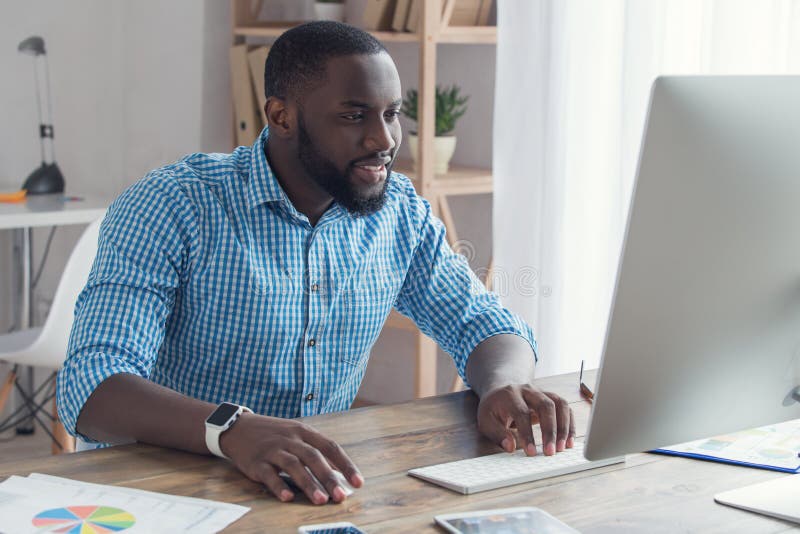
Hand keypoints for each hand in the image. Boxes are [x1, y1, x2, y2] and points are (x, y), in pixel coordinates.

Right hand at [219, 413, 363, 504]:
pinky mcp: (256, 462)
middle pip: (313, 457)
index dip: (345, 465)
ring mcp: (272, 449)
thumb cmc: (274, 434)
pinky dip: (278, 485)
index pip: (330, 447)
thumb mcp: (297, 435)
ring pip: (293, 465)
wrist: (238, 427)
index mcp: (304, 431)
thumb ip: (317, 451)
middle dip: (329, 478)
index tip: (358, 482)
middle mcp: (290, 439)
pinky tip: (287, 497)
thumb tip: (339, 473)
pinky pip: (268, 474)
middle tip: (340, 496)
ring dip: (308, 483)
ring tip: (320, 500)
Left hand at [476, 383, 574, 455]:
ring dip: (564, 427)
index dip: (528, 433)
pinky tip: (569, 441)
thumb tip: (510, 447)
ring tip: (563, 448)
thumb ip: (497, 434)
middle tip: (551, 452)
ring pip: (560, 404)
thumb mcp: (485, 421)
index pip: (522, 413)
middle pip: (546, 405)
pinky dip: (570, 424)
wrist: (500, 391)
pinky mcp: (551, 397)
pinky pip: (565, 408)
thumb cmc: (493, 409)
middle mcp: (528, 390)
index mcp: (510, 394)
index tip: (532, 452)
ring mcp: (542, 392)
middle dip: (550, 430)